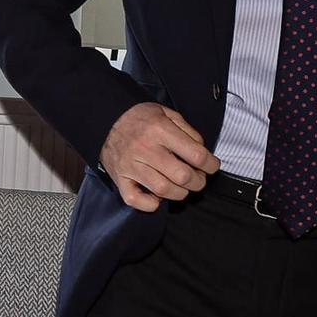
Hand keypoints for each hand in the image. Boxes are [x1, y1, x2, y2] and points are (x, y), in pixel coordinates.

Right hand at [99, 102, 219, 210]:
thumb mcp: (166, 112)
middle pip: (182, 176)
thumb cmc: (140, 118)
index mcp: (159, 130)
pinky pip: (134, 199)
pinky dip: (150, 204)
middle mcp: (144, 148)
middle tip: (198, 178)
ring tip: (181, 186)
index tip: (212, 166)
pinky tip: (157, 197)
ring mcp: (130, 165)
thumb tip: (201, 151)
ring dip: (179, 193)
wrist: (104, 118)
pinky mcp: (119, 177)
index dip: (211, 164)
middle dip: (198, 181)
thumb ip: (187, 130)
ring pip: (163, 190)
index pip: (196, 155)